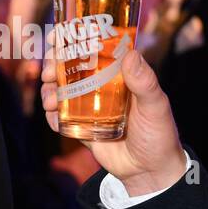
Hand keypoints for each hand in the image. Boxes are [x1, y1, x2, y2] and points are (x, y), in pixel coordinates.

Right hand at [41, 32, 184, 196]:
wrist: (151, 172)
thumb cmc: (159, 134)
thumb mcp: (155, 106)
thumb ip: (145, 82)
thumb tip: (131, 54)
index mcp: (120, 74)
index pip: (94, 49)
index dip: (74, 39)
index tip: (57, 36)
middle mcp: (103, 86)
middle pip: (71, 67)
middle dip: (53, 66)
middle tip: (48, 72)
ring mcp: (90, 107)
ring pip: (62, 91)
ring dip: (49, 91)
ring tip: (49, 99)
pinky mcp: (82, 128)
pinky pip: (62, 118)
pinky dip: (52, 115)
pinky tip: (52, 116)